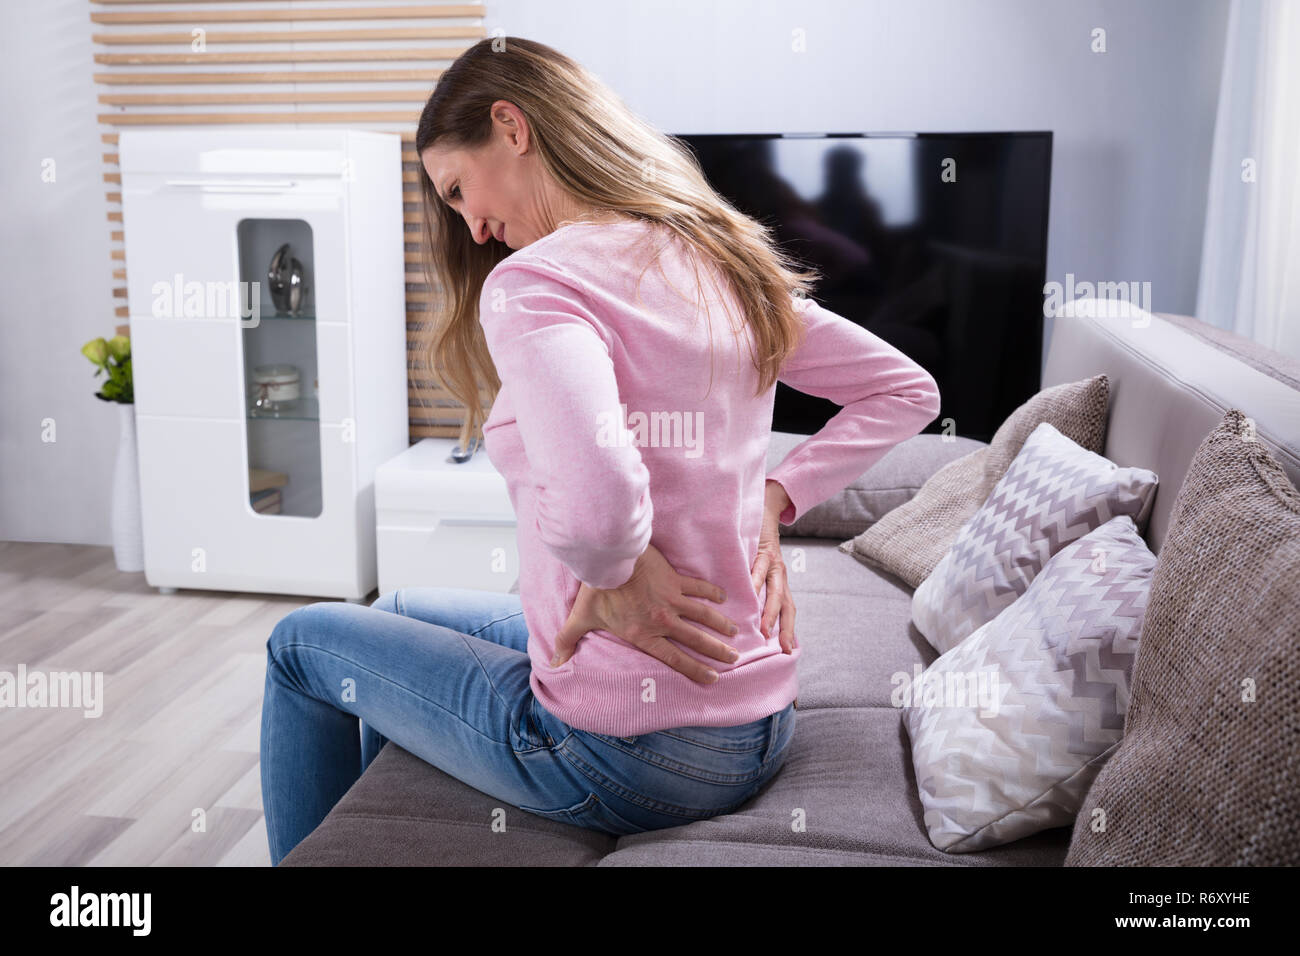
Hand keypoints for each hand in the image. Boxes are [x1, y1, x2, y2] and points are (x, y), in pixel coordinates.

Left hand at [552, 542, 739, 683]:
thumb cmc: (596, 589)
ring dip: (720, 625)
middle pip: (696, 640)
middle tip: (733, 659)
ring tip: (734, 633)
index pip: (674, 659)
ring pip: (704, 615)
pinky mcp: (675, 580)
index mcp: (644, 635)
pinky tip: (722, 597)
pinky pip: (699, 588)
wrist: (610, 559)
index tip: (712, 679)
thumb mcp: (580, 618)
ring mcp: (672, 600)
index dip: (695, 671)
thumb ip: (568, 641)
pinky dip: (712, 593)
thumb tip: (554, 663)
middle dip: (717, 652)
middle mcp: (663, 621)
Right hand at [750, 479, 795, 653]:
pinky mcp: (764, 549)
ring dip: (770, 611)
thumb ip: (753, 585)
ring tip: (763, 628)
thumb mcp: (758, 566)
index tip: (785, 651)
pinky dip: (754, 581)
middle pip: (786, 605)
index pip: (788, 610)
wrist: (765, 507)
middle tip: (779, 647)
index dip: (788, 630)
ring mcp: (773, 562)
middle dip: (784, 627)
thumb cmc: (757, 541)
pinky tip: (748, 592)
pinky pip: (758, 568)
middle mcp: (780, 574)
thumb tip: (742, 610)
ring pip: (774, 590)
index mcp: (778, 581)